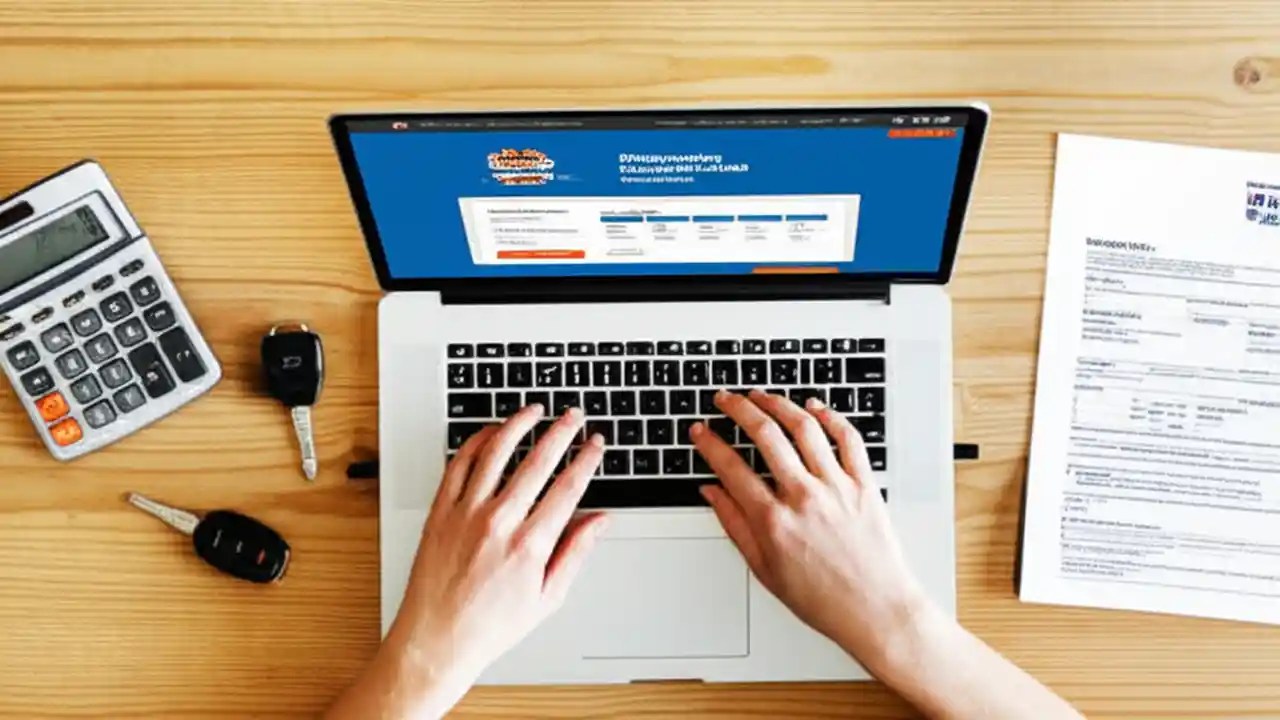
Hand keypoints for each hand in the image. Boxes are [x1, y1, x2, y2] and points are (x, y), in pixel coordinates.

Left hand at [331, 405, 607, 718]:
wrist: (436, 639)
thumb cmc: (489, 625)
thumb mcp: (547, 597)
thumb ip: (576, 552)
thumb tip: (599, 521)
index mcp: (530, 545)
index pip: (568, 487)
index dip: (586, 459)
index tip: (595, 444)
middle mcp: (498, 523)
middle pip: (538, 461)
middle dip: (561, 432)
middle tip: (573, 416)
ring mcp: (465, 513)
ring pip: (496, 452)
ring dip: (518, 424)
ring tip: (534, 411)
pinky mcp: (440, 512)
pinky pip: (459, 464)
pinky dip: (476, 441)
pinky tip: (491, 433)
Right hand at [690, 390, 930, 666]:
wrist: (875, 611)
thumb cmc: (823, 599)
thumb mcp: (764, 570)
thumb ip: (735, 525)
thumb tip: (712, 493)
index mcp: (774, 521)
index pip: (730, 467)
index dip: (709, 443)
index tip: (701, 431)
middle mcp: (803, 498)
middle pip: (764, 435)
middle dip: (738, 408)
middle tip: (726, 399)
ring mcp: (836, 487)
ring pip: (804, 427)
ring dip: (778, 403)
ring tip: (762, 395)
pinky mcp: (864, 484)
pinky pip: (848, 438)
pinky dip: (830, 416)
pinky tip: (814, 407)